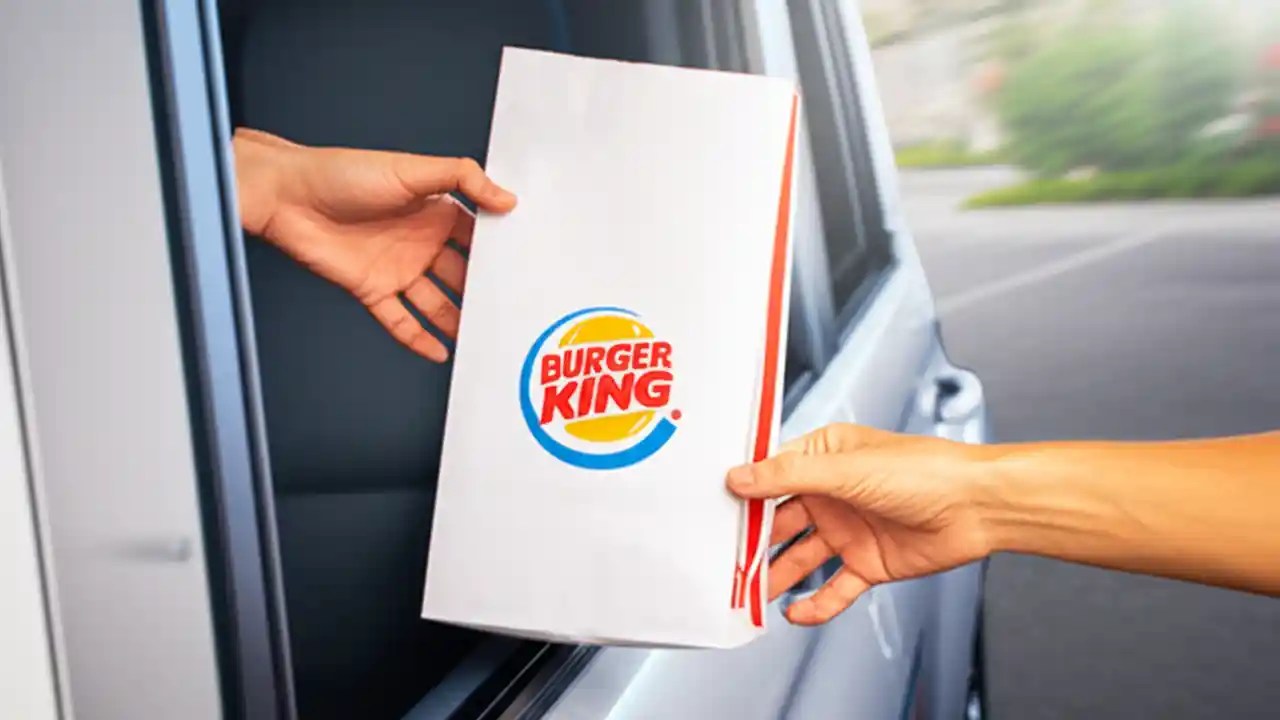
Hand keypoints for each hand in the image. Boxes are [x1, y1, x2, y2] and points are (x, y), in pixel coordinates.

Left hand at [234, 128, 516, 360]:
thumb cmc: (341, 173)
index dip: (498, 252)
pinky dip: (419, 338)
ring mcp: (397, 269)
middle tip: (512, 310)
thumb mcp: (411, 169)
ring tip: (484, 338)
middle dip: (484, 293)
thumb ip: (462, 178)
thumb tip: (505, 198)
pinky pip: (401, 321)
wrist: (287, 196)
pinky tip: (440, 351)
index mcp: (434, 212)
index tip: (524, 267)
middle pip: (461, 275)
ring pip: (436, 303)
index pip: (476, 236)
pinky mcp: (372, 290)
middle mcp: (419, 242)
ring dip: (457, 321)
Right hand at [726, 424, 991, 624]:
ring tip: (749, 592)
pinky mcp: (868, 561)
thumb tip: (740, 477)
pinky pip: (833, 586)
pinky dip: (814, 602)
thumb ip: (789, 475)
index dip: (743, 490)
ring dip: (776, 574)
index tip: (712, 506)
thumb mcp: (847, 468)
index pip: (772, 473)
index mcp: (825, 456)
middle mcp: (832, 492)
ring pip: (800, 556)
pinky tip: (795, 612)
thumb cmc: (925, 470)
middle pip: (779, 519)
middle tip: (723, 556)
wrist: (979, 507)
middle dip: (752, 539)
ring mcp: (848, 528)